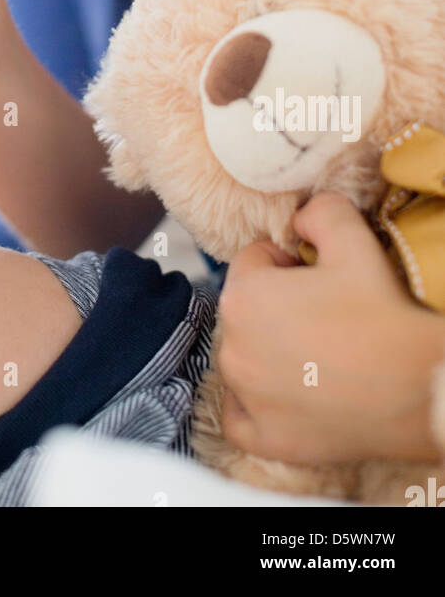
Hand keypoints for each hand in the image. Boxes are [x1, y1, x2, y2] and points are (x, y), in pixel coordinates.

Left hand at [217, 191, 444, 464]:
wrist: (416, 387)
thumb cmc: (381, 315)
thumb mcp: (352, 238)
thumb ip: (317, 212)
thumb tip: (299, 218)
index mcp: (243, 296)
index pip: (254, 261)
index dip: (288, 263)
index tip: (317, 278)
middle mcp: (232, 347)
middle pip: (246, 310)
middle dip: (275, 306)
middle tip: (322, 315)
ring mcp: (245, 396)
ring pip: (244, 359)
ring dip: (268, 351)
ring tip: (318, 353)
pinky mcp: (264, 437)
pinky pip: (241, 416)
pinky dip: (256, 405)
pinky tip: (289, 393)